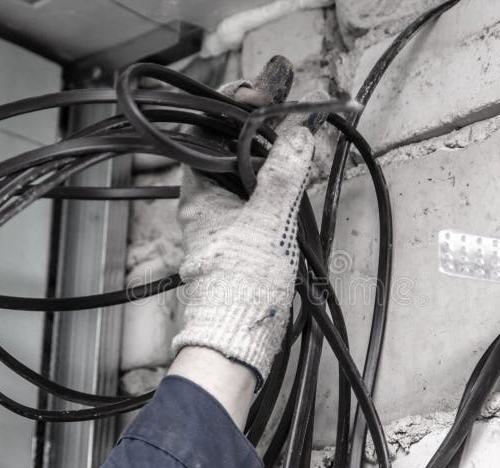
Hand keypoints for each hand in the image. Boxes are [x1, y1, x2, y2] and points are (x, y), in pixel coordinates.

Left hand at [171, 58, 315, 388]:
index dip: (232, 109)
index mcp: (199, 194)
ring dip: (271, 160)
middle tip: (289, 118)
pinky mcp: (242, 240)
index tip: (263, 97)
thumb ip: (283, 177)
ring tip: (299, 146)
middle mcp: (206, 205)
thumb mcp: (268, 222)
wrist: (240, 338)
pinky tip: (296, 186)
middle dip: (258, 132)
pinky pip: (258, 202)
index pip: (206, 134)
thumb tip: (296, 137)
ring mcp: (224, 223)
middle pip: (228, 152)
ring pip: (246, 177)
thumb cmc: (241, 285)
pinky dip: (277, 188)